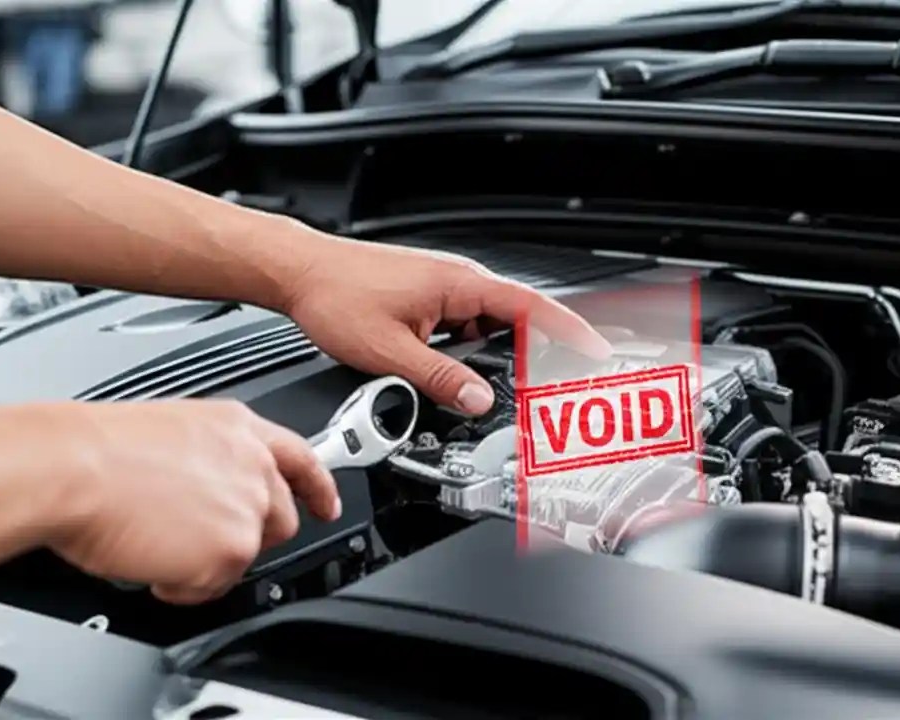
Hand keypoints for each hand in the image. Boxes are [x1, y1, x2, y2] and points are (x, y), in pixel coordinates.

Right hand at [46, 400, 340, 604]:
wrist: (74, 469)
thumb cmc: (99, 451)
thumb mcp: (173, 433)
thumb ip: (211, 459)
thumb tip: (207, 488)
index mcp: (240, 430)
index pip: (302, 460)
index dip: (319, 488)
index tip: (326, 505)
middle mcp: (255, 467)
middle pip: (281, 518)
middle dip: (248, 535)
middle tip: (203, 540)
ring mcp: (249, 511)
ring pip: (247, 554)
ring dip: (209, 561)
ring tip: (160, 546)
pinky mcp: (232, 551)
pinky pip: (214, 586)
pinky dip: (183, 586)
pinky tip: (152, 563)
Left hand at [283, 238, 611, 414]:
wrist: (300, 272)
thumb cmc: (336, 295)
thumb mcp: (389, 351)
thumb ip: (439, 379)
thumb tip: (477, 401)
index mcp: (460, 286)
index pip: (532, 309)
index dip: (571, 331)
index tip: (598, 350)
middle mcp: (459, 281)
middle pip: (521, 319)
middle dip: (547, 351)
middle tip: (567, 382)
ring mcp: (447, 289)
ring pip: (495, 326)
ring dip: (510, 353)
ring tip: (523, 386)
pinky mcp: (432, 299)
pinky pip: (472, 326)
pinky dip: (482, 350)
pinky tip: (472, 374)